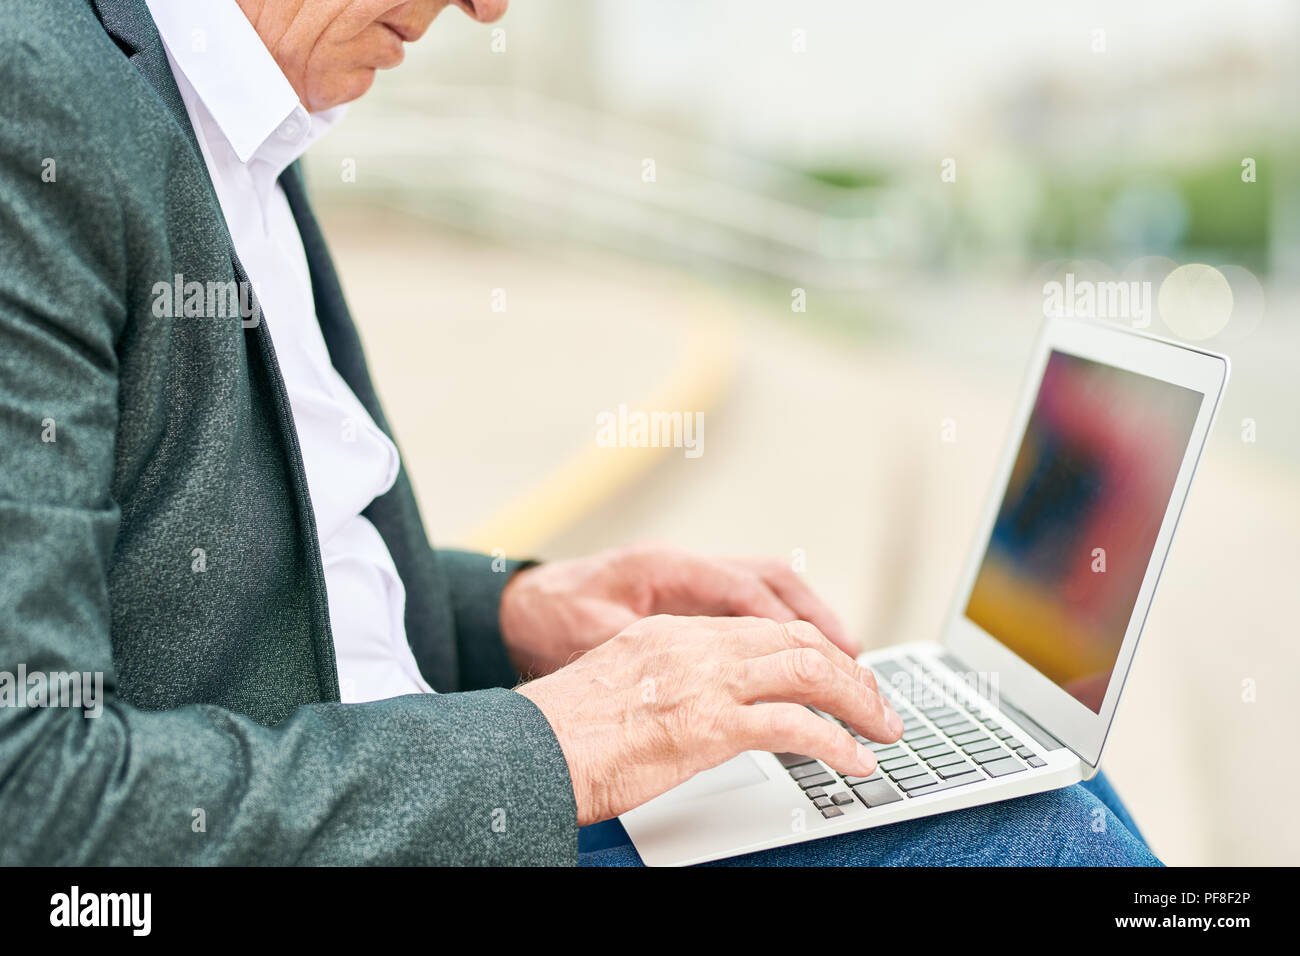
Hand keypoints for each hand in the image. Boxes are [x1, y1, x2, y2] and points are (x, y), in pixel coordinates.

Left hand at [499, 544, 856, 676]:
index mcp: (663, 568)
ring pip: (766, 586)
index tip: (826, 652)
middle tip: (855, 657)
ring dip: (807, 618)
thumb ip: (635, 644)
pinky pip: (749, 605)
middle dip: (816, 615)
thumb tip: (682, 669)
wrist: (519, 606)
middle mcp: (684, 567)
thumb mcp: (586, 634)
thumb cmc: (549, 618)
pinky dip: (782, 626)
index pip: (742, 587)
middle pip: (769, 578)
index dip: (788, 621)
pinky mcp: (687, 598)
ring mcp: (688, 579)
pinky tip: (802, 658)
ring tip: (847, 658)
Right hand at [517, 615, 902, 824]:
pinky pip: (795, 726)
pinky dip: (837, 743)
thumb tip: (699, 709)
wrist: (527, 749)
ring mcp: (705, 681)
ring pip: (809, 673)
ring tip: (883, 731)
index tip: (840, 675)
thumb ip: (667, 683)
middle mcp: (695, 646)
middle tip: (879, 706)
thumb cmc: (561, 732)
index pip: (764, 629)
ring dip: (858, 703)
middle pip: (797, 643)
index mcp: (673, 633)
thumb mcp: (620, 686)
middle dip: (851, 674)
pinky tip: (855, 761)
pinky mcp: (709, 724)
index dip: (814, 652)